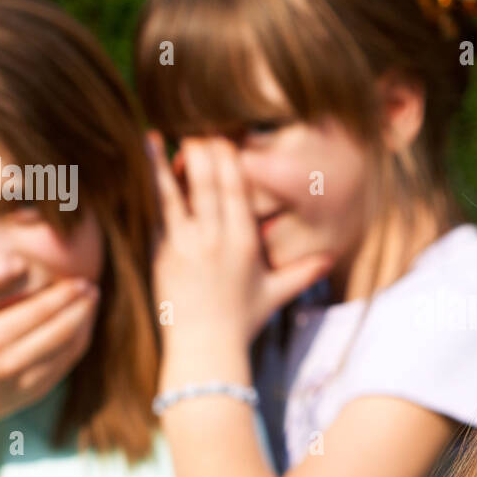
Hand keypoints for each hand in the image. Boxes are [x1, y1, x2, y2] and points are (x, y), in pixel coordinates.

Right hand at [0, 271, 99, 432]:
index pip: (38, 311)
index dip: (63, 295)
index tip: (79, 280)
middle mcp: (10, 360)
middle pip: (60, 328)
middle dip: (81, 306)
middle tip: (93, 288)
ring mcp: (26, 379)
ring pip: (69, 347)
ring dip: (86, 324)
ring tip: (92, 303)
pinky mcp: (37, 391)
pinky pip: (66, 363)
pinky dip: (80, 343)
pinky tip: (85, 326)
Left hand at [146, 131, 332, 355]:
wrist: (205, 348)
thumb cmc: (240, 322)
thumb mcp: (275, 295)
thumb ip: (302, 272)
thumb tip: (330, 260)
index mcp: (245, 243)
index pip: (238, 191)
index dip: (231, 161)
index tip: (225, 137)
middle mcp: (217, 239)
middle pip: (210, 184)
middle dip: (204, 152)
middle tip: (197, 127)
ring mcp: (188, 245)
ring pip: (179, 192)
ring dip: (172, 161)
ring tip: (160, 133)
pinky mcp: (164, 253)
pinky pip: (158, 212)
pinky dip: (152, 185)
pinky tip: (146, 162)